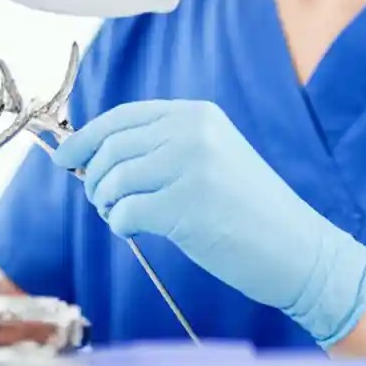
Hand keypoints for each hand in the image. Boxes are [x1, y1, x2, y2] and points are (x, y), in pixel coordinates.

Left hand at [52, 100, 365, 347]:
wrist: (299, 250)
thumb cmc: (250, 212)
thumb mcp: (212, 158)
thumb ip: (164, 148)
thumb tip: (96, 157)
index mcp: (197, 115)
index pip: (124, 116)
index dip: (87, 137)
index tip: (66, 157)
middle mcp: (192, 132)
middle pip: (112, 148)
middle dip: (94, 178)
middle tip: (102, 201)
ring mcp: (190, 167)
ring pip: (113, 179)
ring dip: (107, 204)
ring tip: (123, 217)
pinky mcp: (187, 207)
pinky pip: (125, 212)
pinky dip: (122, 225)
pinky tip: (138, 232)